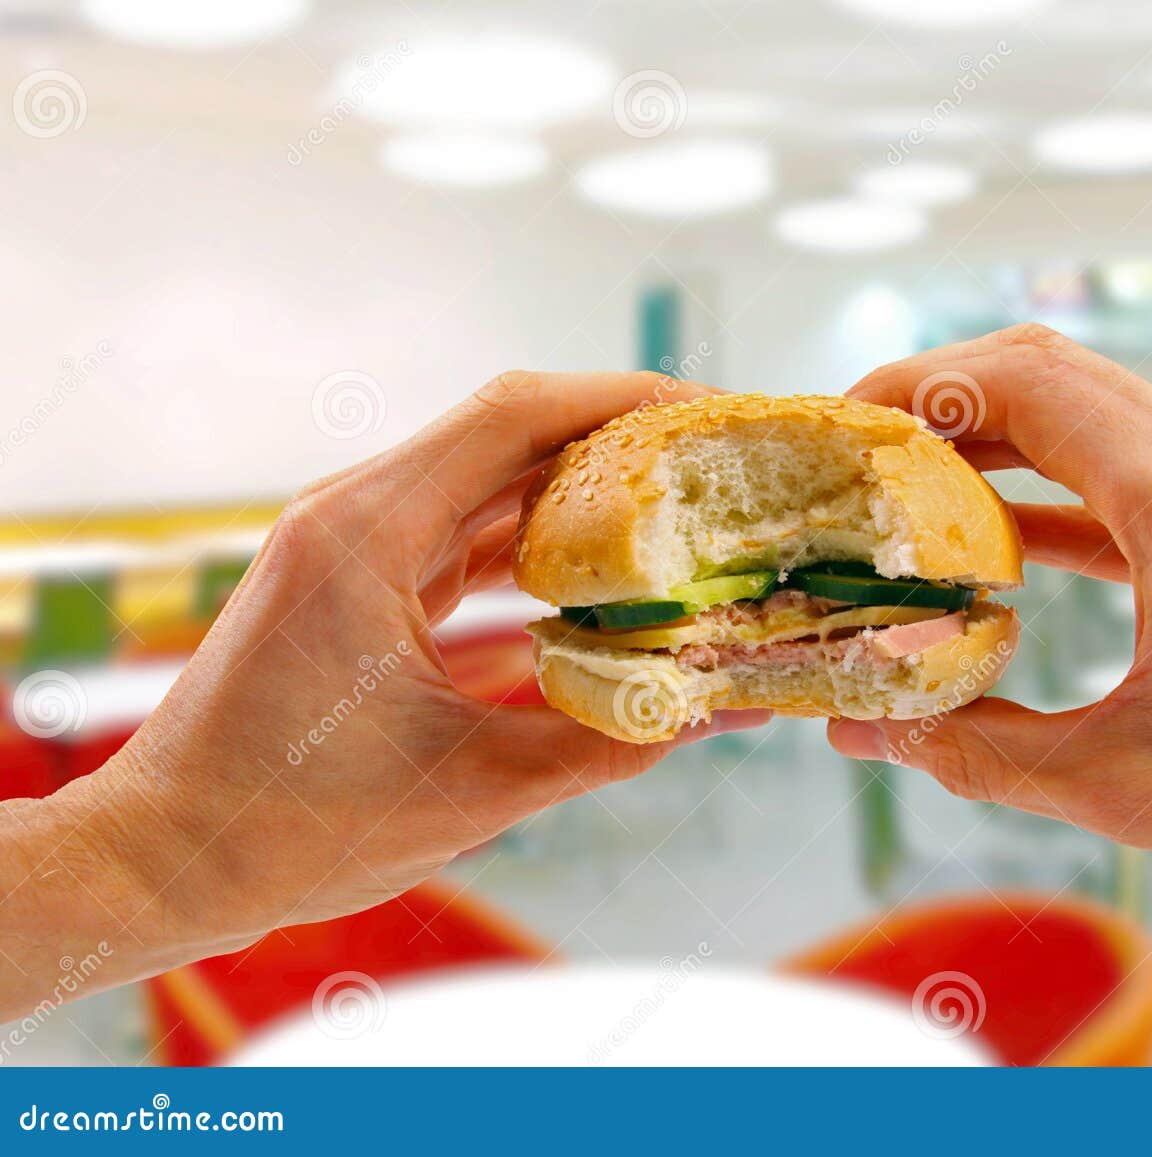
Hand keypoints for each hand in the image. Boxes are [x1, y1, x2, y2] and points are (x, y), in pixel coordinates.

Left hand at [1, 371, 767, 1008]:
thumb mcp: (476, 790)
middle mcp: (348, 511)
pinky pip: (456, 521)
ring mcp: (342, 538)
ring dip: (578, 478)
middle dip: (618, 433)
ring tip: (677, 501)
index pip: (515, 416)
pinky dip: (532, 529)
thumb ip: (610, 742)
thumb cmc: (292, 831)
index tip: (712, 419)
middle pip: (507, 426)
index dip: (625, 402)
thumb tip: (724, 711)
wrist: (165, 858)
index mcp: (364, 535)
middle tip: (716, 461)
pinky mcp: (348, 573)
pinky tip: (597, 560)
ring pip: (483, 470)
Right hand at [829, 325, 1151, 930]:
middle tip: (852, 463)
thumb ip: (980, 751)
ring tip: (903, 501)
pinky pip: (1121, 467)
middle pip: (1042, 371)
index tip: (836, 431)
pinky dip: (1045, 486)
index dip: (911, 390)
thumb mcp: (1134, 786)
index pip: (1021, 381)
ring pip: (1084, 410)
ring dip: (988, 439)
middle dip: (932, 402)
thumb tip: (866, 727)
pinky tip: (994, 544)